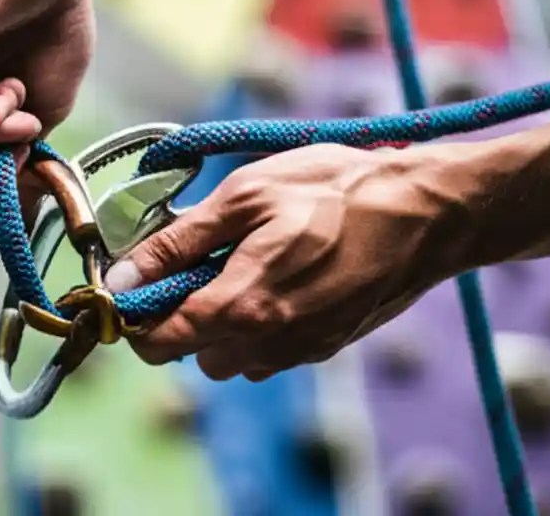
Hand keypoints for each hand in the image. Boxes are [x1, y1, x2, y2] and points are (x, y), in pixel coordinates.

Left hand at [105, 144, 475, 380]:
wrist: (427, 213)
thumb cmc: (336, 191)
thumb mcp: (245, 196)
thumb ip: (177, 242)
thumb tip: (123, 275)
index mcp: (241, 306)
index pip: (158, 342)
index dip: (134, 316)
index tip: (135, 285)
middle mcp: (268, 344)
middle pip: (192, 354)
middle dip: (183, 315)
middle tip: (200, 261)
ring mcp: (301, 351)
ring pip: (232, 358)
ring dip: (224, 322)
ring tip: (248, 263)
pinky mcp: (326, 347)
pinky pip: (270, 351)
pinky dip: (261, 323)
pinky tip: (283, 275)